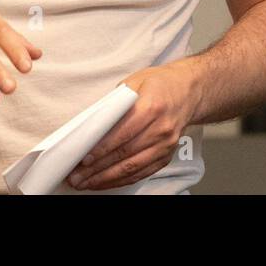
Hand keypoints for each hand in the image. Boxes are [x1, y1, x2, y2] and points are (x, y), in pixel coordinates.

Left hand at [67, 63, 199, 190]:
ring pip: (132, 168)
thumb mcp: (135, 82)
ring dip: (106, 179)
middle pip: (125, 154)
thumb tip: (90, 125)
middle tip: (77, 176)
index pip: (122, 134)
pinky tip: (106, 182)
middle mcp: (161, 128)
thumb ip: (114, 103)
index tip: (84, 159)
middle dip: (98, 169)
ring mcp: (166, 144)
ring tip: (86, 183)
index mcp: (152, 107)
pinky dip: (122, 180)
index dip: (102, 149)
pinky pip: (142, 172)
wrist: (189, 91)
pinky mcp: (167, 155)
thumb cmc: (160, 84)